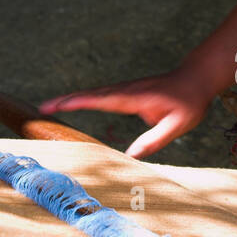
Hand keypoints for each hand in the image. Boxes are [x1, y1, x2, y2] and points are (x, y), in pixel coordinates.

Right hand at [39, 68, 211, 158]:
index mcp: (134, 98)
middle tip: (40, 108)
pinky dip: (83, 98)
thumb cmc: (189, 102)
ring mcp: (125, 90)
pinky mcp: (127, 92)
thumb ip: (154, 140)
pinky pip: (101, 95)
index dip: (76, 102)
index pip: (100, 100)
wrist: (197, 79)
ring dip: (70, 99)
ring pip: (93, 93)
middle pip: (90, 95)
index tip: (55, 105)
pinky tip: (73, 103)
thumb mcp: (177, 125)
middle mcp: (125, 91)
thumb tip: (129, 158)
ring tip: (47, 107)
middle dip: (65, 101)